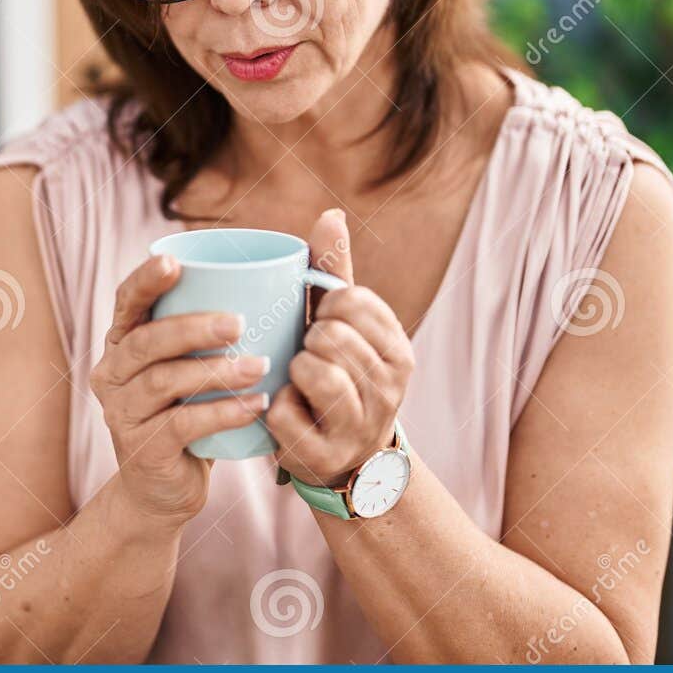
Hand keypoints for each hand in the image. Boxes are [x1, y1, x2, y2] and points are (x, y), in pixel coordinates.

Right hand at [91, 254, 269, 525]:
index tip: (174, 262)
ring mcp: (122, 414)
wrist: (163, 490)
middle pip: (146, 341)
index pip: (126, 302)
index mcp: (122, 344)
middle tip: (240, 323)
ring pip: (163, 381)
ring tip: (261, 367)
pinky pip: (180, 425)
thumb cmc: (190, 414)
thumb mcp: (192, 369)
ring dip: (216, 372)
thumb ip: (210, 332)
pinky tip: (256, 406)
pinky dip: (222, 413)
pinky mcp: (141, 450)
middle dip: (193, 327)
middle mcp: (112, 374)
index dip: (146, 280)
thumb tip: (279, 278)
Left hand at [267, 208, 414, 486]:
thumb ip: (334, 272)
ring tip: (297, 381)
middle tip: (308, 354)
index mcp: (398, 349)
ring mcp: (360, 426)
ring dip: (292, 371)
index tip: (323, 320)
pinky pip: (283, 413)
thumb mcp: (343, 325)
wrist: (344, 459)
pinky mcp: (324, 456)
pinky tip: (284, 411)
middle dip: (308, 340)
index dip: (325, 305)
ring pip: (313, 372)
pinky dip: (274, 409)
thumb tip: (331, 213)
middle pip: (331, 336)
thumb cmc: (337, 373)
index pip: (352, 300)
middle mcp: (390, 388)